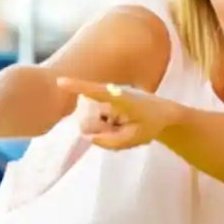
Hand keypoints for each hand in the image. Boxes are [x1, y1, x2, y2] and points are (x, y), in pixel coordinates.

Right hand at [55, 77, 180, 149]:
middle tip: (125, 132)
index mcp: (120, 98)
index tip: (59, 82)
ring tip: (126, 128)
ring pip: (93, 125)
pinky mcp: (103, 104)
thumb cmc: (151, 123)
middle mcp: (109, 96)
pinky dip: (107, 128)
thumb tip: (87, 137)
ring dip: (106, 131)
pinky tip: (122, 125)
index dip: (77, 87)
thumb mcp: (134, 138)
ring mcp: (105, 100)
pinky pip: (97, 124)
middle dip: (101, 133)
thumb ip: (111, 142)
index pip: (96, 92)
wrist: (163, 113)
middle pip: (90, 123)